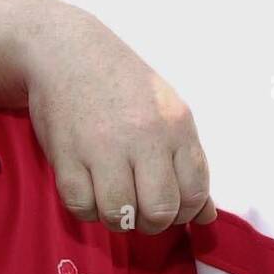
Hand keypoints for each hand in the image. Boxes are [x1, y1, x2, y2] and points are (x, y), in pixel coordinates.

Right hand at [0, 0, 216, 234]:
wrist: (68, 51)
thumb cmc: (123, 86)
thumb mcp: (167, 113)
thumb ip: (189, 164)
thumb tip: (207, 217)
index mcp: (176, 124)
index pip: (194, 193)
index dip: (184, 211)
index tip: (168, 203)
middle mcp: (143, 136)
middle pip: (159, 212)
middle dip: (152, 222)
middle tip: (140, 208)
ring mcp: (102, 146)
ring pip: (119, 216)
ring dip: (117, 219)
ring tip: (113, 199)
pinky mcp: (66, 154)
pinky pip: (81, 207)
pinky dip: (87, 208)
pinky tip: (89, 188)